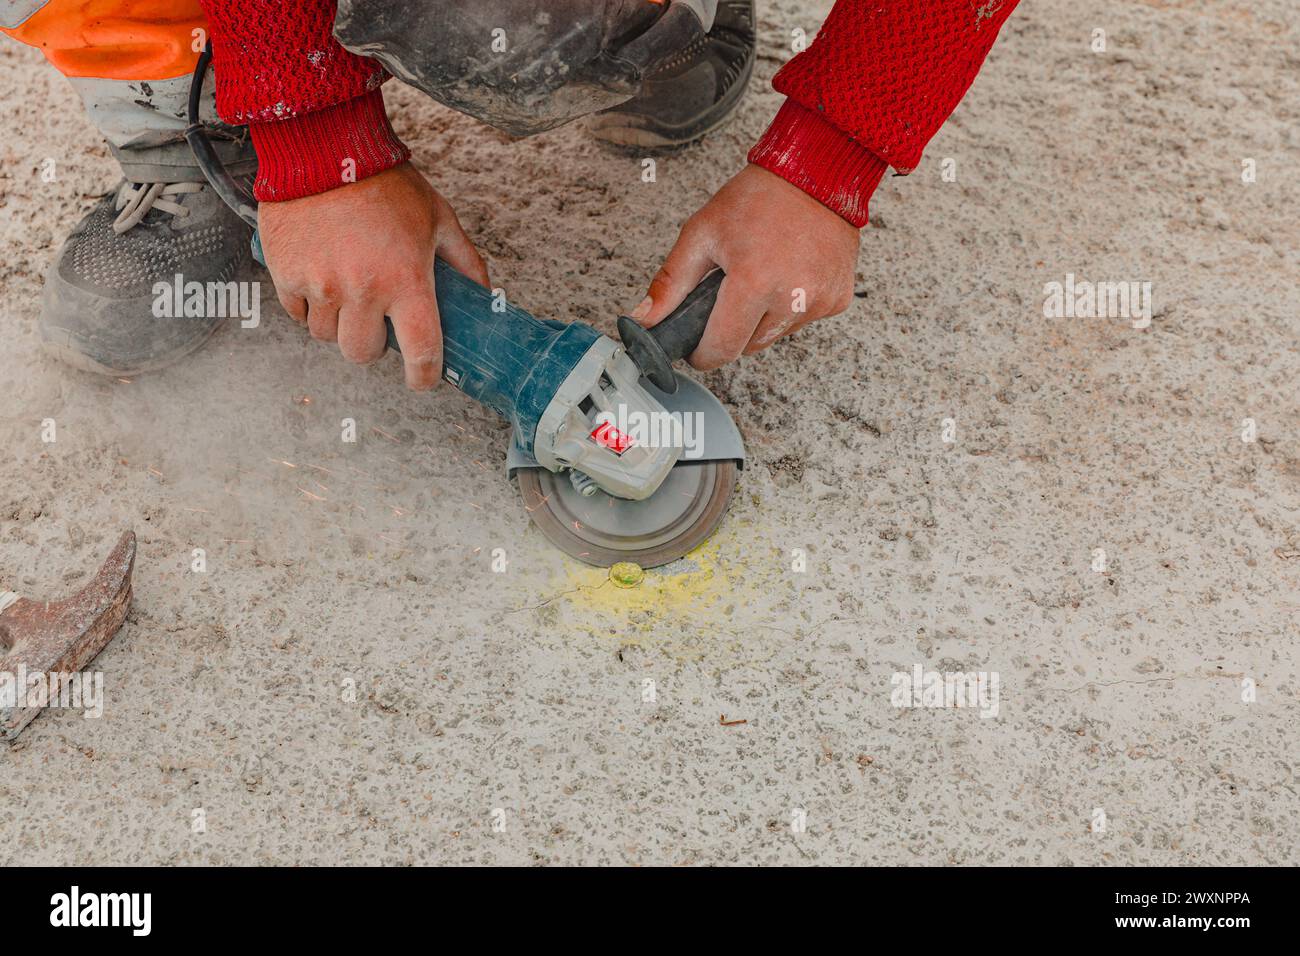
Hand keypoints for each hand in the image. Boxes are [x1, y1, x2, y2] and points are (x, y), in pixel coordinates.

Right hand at [259, 162, 488, 389]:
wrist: (323, 145)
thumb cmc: (386, 182)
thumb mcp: (438, 217)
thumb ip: (464, 261)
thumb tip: (484, 297)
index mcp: (406, 280)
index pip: (421, 351)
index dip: (424, 376)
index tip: (423, 379)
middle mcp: (361, 289)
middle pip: (362, 354)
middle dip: (372, 344)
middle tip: (377, 320)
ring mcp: (320, 284)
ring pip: (326, 336)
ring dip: (338, 322)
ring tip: (347, 287)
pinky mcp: (286, 273)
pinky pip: (297, 312)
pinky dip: (308, 303)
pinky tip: (320, 274)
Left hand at [632, 164, 860, 368]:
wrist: (814, 173)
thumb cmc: (759, 197)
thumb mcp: (702, 233)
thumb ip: (670, 282)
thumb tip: (645, 319)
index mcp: (754, 282)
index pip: (722, 349)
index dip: (703, 354)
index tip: (697, 349)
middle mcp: (792, 297)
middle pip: (747, 347)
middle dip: (731, 330)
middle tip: (729, 292)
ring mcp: (819, 301)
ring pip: (774, 336)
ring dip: (761, 319)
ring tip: (761, 276)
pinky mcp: (837, 299)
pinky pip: (802, 320)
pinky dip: (789, 307)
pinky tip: (788, 274)